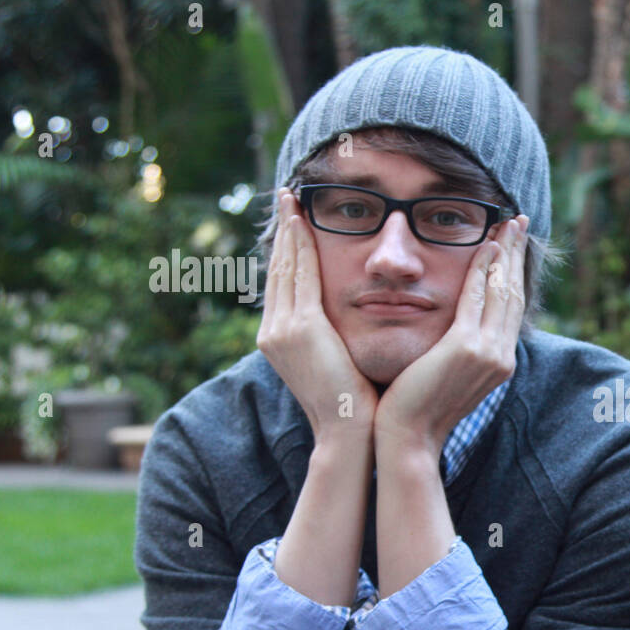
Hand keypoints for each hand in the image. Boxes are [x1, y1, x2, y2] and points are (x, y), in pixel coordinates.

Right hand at [256, 189, 377, 443]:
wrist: (349, 431)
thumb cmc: (355, 404)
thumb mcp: (339, 363)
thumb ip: (335, 338)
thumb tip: (350, 321)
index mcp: (281, 340)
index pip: (284, 285)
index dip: (288, 252)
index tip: (293, 224)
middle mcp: (274, 331)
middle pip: (278, 269)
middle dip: (283, 233)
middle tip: (286, 199)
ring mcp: (283, 328)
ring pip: (286, 266)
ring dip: (290, 230)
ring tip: (291, 200)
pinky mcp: (300, 327)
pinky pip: (300, 274)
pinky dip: (301, 245)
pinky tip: (304, 222)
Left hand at [373, 214, 528, 453]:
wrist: (408, 438)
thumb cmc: (415, 409)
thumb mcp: (444, 375)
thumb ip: (456, 349)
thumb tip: (454, 330)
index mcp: (498, 363)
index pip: (510, 308)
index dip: (513, 273)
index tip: (511, 245)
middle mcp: (500, 356)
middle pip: (513, 293)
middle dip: (516, 254)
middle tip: (517, 221)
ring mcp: (488, 352)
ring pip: (502, 290)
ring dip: (505, 252)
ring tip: (506, 223)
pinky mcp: (467, 348)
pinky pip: (478, 298)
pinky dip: (482, 269)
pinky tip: (485, 246)